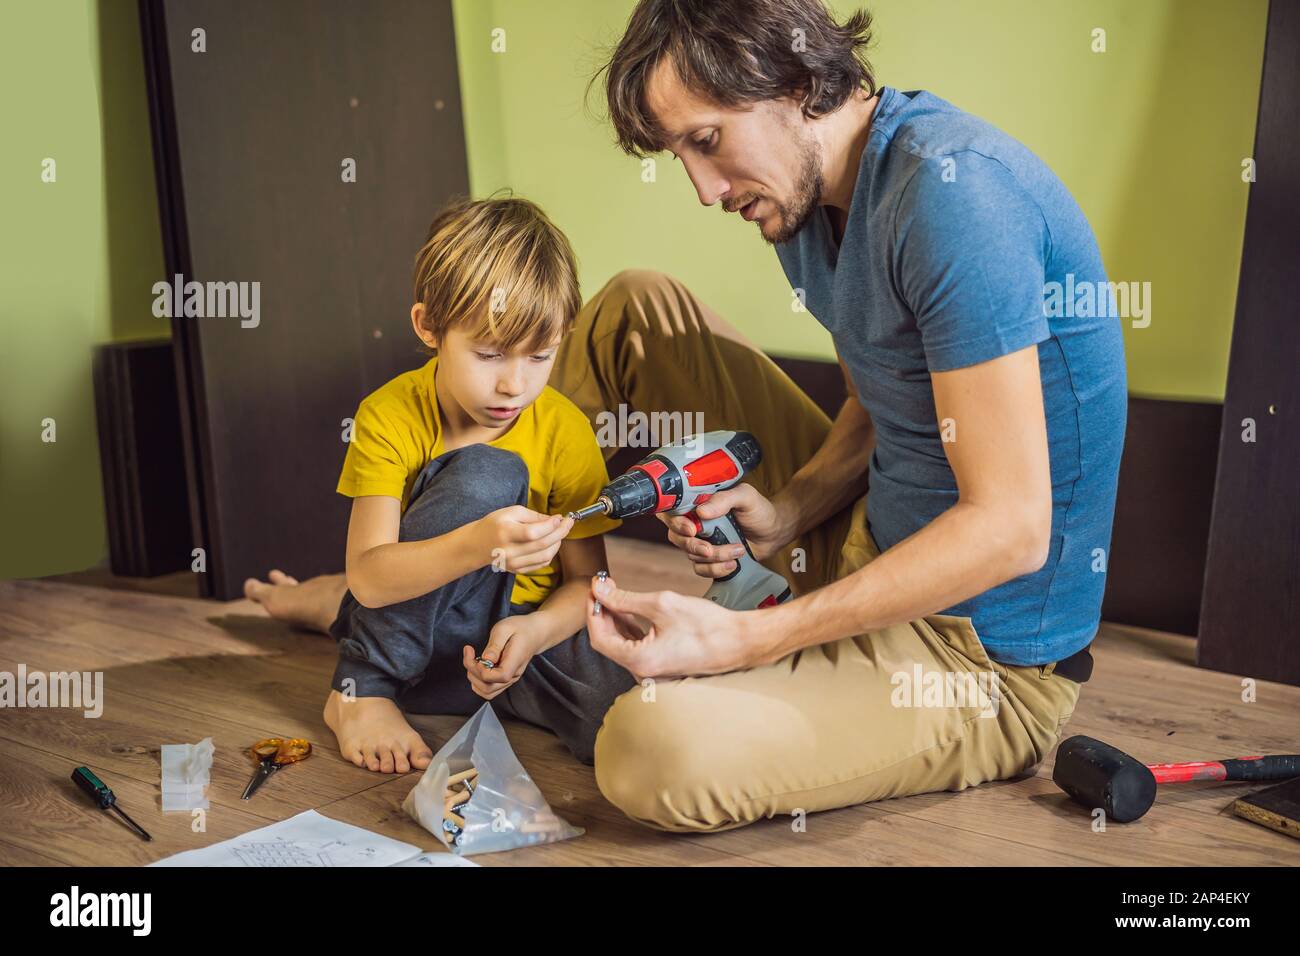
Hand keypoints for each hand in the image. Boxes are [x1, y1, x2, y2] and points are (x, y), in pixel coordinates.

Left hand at [463, 613, 544, 699]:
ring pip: (486, 692)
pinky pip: (488, 690)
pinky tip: (478, 666)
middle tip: (469, 653)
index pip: (496, 677)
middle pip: (488, 688)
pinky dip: (478, 681)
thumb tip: (485, 660)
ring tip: (473, 660)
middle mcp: (513, 676)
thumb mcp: (505, 628)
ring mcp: (509, 680)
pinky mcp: (505, 680)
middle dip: (472, 672)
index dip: (480, 669)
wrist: (535, 633)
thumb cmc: (520, 628)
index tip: (473, 652)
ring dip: (474, 679)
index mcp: (514, 662)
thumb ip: (495, 645)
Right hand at [475, 506, 573, 573]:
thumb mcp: (511, 512)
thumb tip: (555, 520)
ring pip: (545, 556)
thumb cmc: (495, 524)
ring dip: (558, 543)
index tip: (560, 517)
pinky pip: (541, 564)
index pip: (533, 533)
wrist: (477, 545)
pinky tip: (552, 543)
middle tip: (568, 523)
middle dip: (560, 533)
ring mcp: (513, 563)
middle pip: (542, 545)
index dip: (551, 526)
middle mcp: (509, 551)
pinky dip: (551, 553)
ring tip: (560, 532)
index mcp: (506, 533)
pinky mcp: (517, 570)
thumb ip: (534, 516)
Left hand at [585, 574, 751, 678]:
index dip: (593, 611)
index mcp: (639, 662)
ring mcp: (652, 671)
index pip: (600, 637)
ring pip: (622, 644)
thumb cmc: (706, 625)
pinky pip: (636, 647)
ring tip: (613, 591)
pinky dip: (629, 628)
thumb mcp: (662, 604)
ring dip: (615, 618)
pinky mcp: (660, 666)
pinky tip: (628, 609)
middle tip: (602, 585)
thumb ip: (625, 599)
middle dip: (603, 612)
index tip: (594, 588)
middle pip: (609, 642)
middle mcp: (642, 672)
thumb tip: (600, 590)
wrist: (738, 642)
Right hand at [659, 483, 787, 578]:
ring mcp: (701, 542)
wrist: (774, 533)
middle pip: (676, 537)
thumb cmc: (758, 510)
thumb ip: (724, 499)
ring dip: (715, 557)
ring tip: (738, 550)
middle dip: (693, 546)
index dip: (676, 523)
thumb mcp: (745, 496)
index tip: (691, 530)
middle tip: (710, 549)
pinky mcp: (709, 559)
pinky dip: (716, 570)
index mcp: (697, 504)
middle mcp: (695, 523)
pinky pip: (701, 569)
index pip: (672, 512)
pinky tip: (733, 565)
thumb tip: (701, 511)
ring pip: (691, 555)